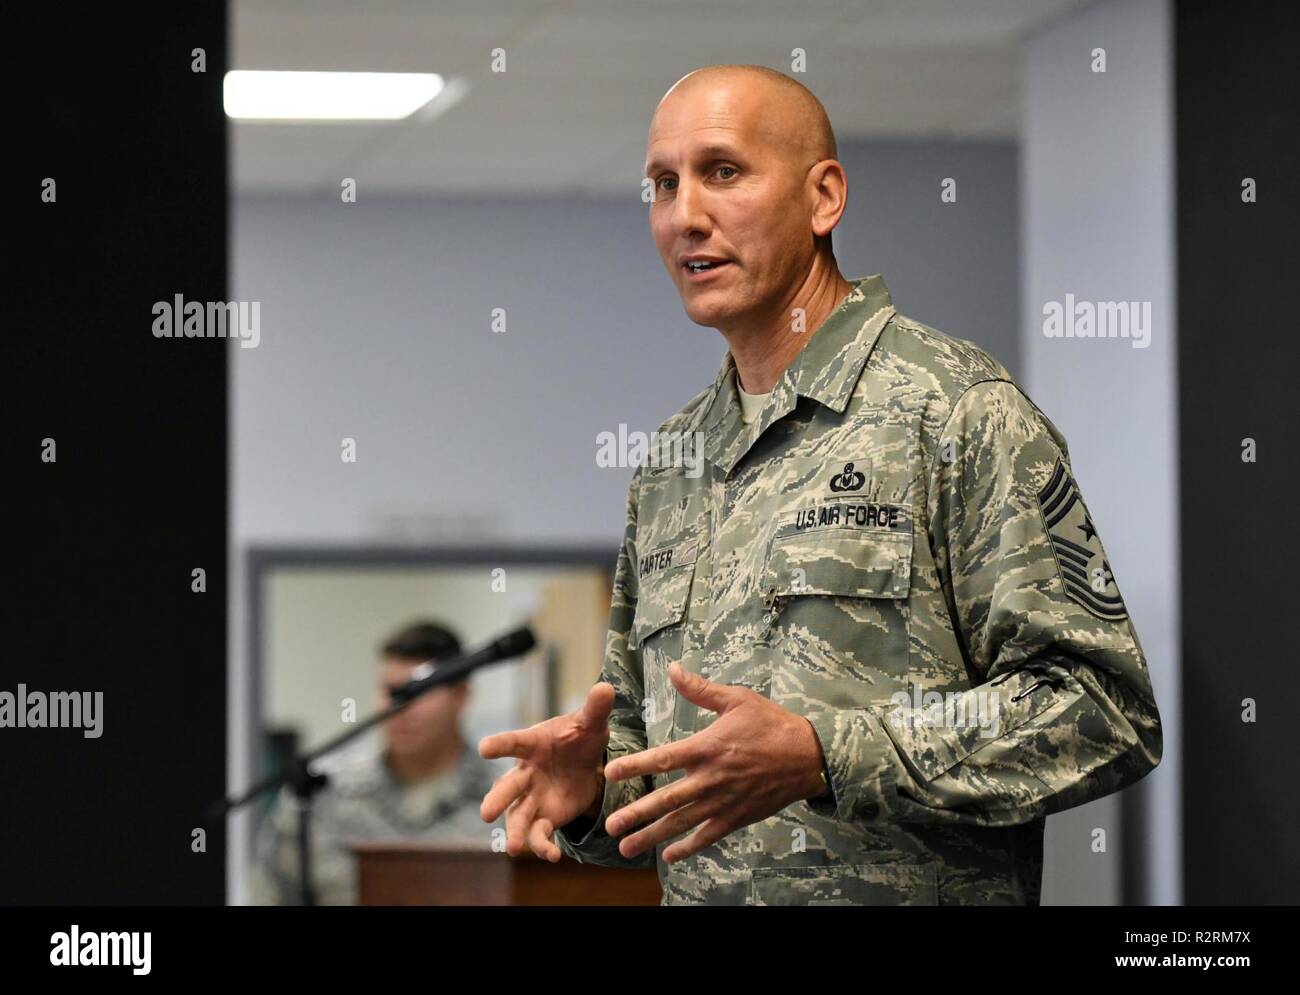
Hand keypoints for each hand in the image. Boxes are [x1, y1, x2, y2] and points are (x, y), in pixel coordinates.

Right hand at [478, 682, 612, 861]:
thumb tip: (605, 687)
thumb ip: (595, 708)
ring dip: (515, 832)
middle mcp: (525, 773)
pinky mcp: (544, 817)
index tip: (484, 748)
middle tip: (486, 813)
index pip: (513, 742)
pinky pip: (538, 834)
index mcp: (532, 744)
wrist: (586, 764)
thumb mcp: (591, 723)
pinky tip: (552, 856)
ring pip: (517, 816)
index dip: (499, 745)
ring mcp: (532, 798)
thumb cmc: (580, 738)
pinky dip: (542, 846)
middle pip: (507, 787)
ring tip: (514, 847)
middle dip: (497, 800)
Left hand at [602, 662, 826, 862]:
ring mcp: (722, 802)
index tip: (609, 772)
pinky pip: (707, 836)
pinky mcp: (736, 817)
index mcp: (706, 747)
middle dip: (635, 814)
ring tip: (626, 847)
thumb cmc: (771, 724)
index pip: (662, 759)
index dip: (634, 766)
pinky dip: (688, 847)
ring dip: (652, 836)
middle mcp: (709, 779)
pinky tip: (669, 855)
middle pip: (665, 800)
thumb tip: (673, 669)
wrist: (808, 756)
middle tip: (610, 826)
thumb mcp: (737, 699)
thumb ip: (700, 689)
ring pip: (681, 823)